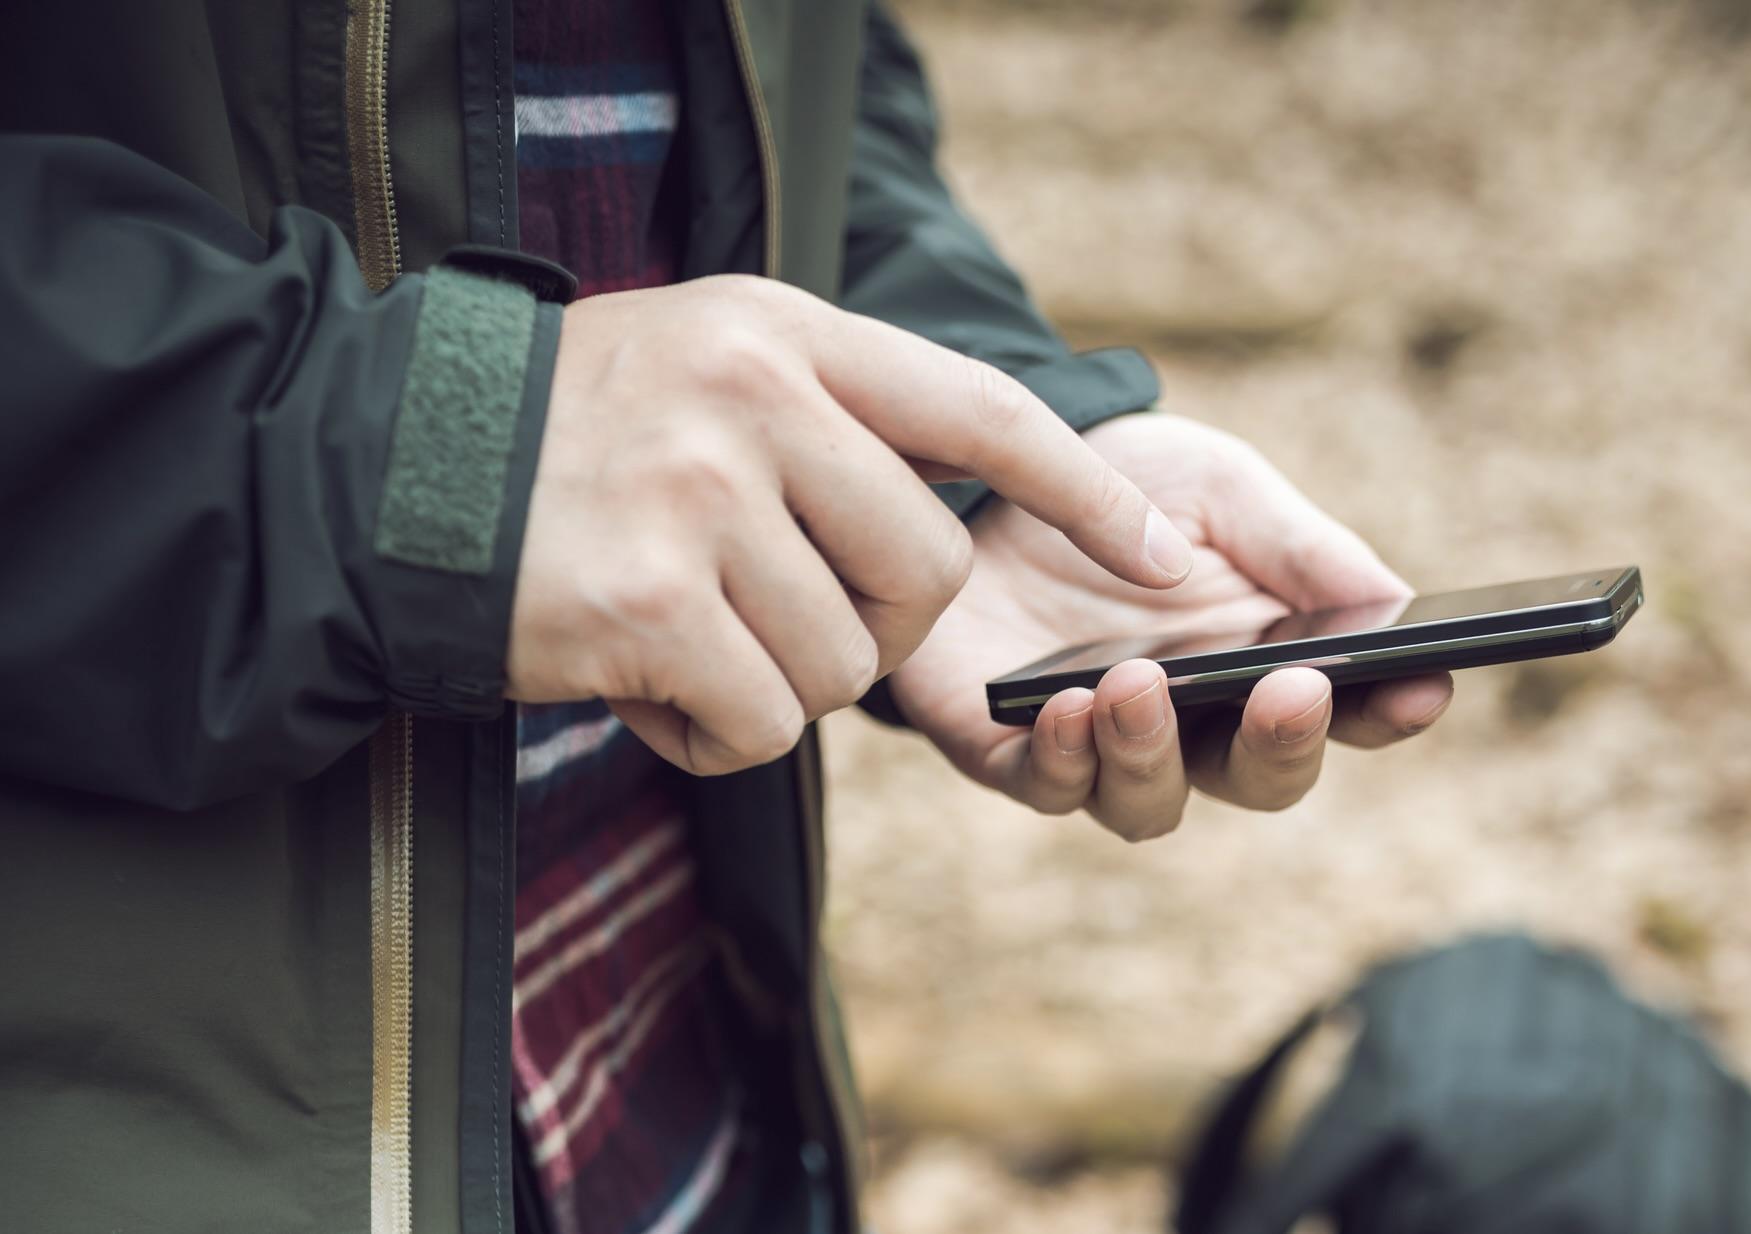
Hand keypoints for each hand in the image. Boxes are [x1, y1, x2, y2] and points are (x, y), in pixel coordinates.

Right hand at [506, 276, 1193, 774]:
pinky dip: (715, 736)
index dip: (1079, 486)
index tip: (1158, 550)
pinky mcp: (650, 604)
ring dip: (778, 683)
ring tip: (686, 641)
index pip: (976, 407)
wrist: (389, 476)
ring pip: (844, 664)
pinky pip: (765, 724)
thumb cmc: (569, 437)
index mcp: (783, 333)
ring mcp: (702, 497)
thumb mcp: (704, 364)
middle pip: (926, 567)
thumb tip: (957, 511)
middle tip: (780, 617)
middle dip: (872, 625)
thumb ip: (825, 414)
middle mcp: (754, 401)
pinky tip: (644, 689)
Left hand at [887, 413, 1453, 839]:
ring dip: (1154, 754)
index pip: (1347, 714)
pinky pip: (1043, 786)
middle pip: (1259, 778)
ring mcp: (1101, 745)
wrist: (985, 469)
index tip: (1420, 687)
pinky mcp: (1007, 747)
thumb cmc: (1120, 483)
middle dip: (1283, 745)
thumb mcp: (1220, 489)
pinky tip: (1067, 706)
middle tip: (1292, 690)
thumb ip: (1300, 548)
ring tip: (1140, 682)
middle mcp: (1193, 724)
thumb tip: (1396, 602)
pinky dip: (1060, 760)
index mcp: (1265, 662)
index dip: (1390, 712)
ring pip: (1149, 802)